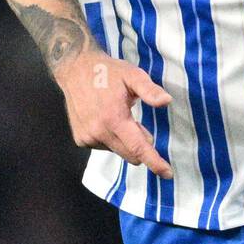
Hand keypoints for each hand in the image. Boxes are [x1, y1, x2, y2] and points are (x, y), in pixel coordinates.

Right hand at [53, 49, 172, 178]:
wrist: (75, 69)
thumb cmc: (108, 72)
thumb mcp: (132, 75)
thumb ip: (149, 90)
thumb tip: (166, 101)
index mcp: (114, 118)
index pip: (138, 147)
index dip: (154, 162)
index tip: (167, 173)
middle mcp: (99, 131)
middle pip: (130, 154)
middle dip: (140, 146)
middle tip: (137, 122)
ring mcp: (87, 137)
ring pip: (117, 151)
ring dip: (124, 141)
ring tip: (117, 115)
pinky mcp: (80, 139)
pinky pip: (104, 147)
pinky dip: (110, 139)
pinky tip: (105, 120)